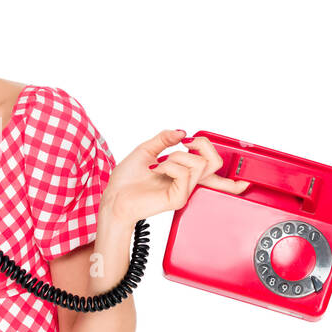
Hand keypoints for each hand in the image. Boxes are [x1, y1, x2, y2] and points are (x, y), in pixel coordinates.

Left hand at [102, 129, 250, 224]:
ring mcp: (184, 191)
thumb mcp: (146, 150)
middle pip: (216, 162)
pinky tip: (157, 170)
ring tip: (159, 164)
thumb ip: (164, 139)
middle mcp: (188, 182)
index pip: (213, 165)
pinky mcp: (178, 198)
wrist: (114, 197)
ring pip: (199, 164)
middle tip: (185, 143)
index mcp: (184, 172)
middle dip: (202, 144)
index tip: (189, 140)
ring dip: (176, 156)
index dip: (210, 148)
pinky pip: (184, 174)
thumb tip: (182, 132)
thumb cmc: (127, 179)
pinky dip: (169, 166)